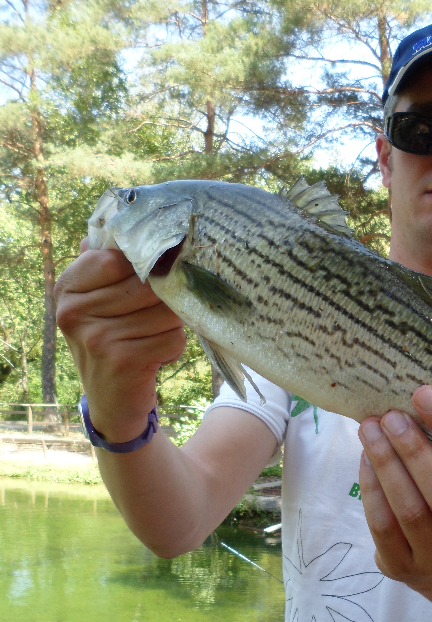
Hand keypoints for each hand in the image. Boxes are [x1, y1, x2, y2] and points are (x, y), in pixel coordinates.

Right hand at [55, 241, 185, 442]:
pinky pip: (172, 338)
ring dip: (171, 326)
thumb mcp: (101, 302)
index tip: (149, 281)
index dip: (146, 268)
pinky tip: (156, 358)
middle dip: (164, 301)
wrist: (112, 402)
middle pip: (149, 284)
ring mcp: (96, 337)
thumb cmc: (114, 341)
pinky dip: (173, 348)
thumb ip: (107, 262)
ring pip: (165, 312)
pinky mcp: (123, 361)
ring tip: (152, 339)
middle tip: (154, 318)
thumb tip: (134, 219)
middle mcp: (74, 311)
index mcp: (67, 287)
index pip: (121, 257)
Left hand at [358, 385, 431, 587]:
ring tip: (371, 429)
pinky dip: (371, 487)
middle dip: (414, 450)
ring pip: (410, 511)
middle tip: (391, 415)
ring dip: (386, 464)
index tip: (426, 395)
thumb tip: (419, 396)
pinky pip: (382, 526)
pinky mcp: (401, 569)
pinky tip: (365, 458)